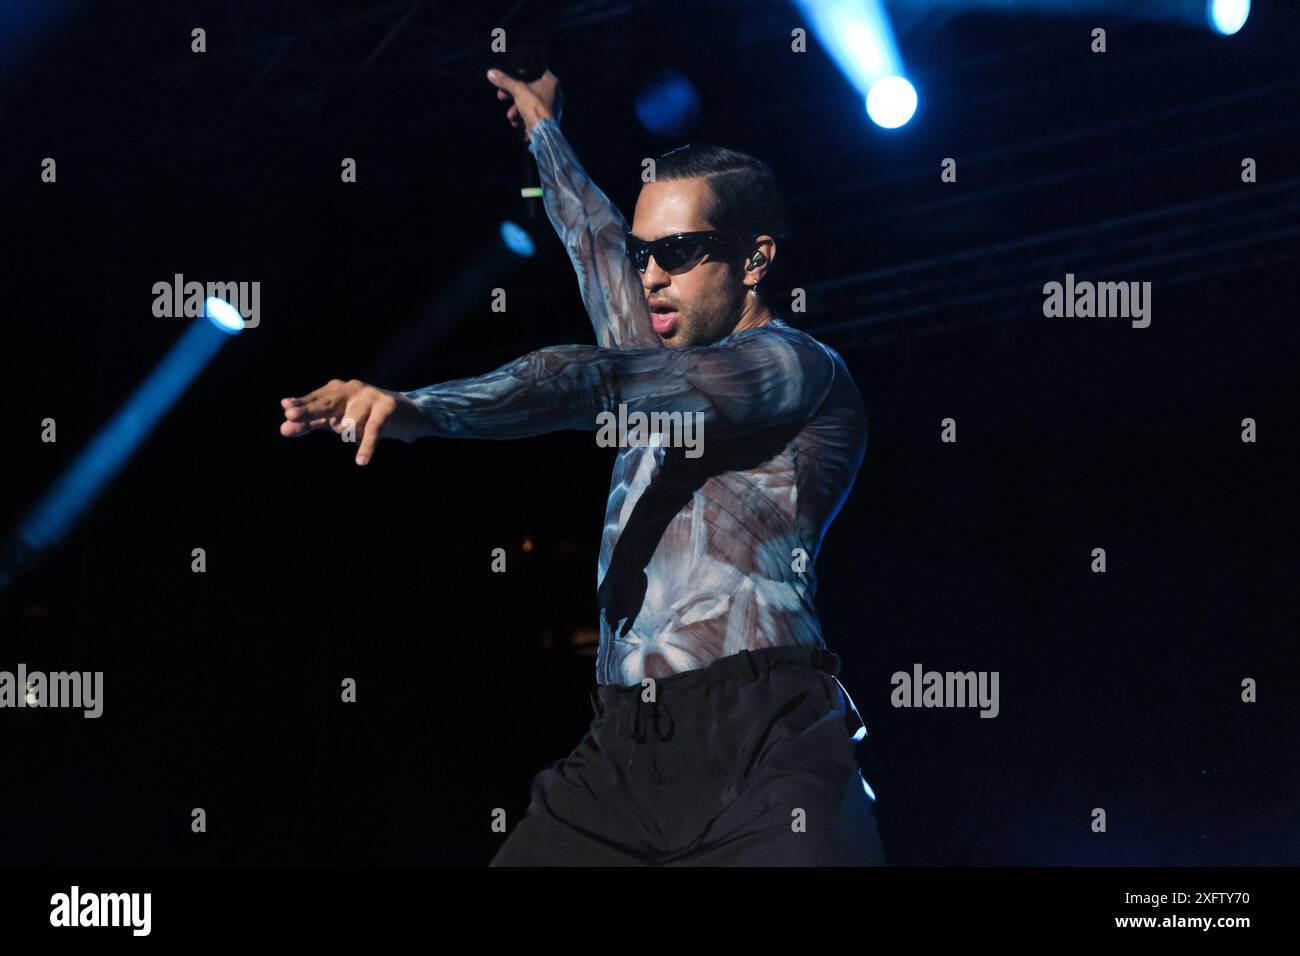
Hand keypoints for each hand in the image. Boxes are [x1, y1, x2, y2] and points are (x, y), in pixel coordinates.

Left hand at [279, 379, 421, 465]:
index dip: (302, 404)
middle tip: (290, 415)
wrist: (406, 414)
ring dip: (352, 435)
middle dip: (309, 410)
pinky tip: (361, 461)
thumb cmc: (365, 417)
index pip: (316, 399)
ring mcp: (370, 397)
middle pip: (327, 403)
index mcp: (337, 389)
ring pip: (349, 424)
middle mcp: (352, 389)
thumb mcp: (336, 420)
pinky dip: (366, 447)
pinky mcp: (386, 409)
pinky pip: (371, 431)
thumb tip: (283, 429)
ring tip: (359, 433)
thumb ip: (311, 424)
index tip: (286, 408)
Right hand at [486, 68, 562, 141]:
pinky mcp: (546, 119)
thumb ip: (504, 80)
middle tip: (501, 96)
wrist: (543, 133)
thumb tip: (491, 73)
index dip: (519, 74)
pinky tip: (516, 123)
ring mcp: (551, 107)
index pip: (533, 71)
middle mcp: (554, 93)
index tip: (508, 80)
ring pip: (529, 103)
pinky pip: (532, 114)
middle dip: (512, 94)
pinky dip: (523, 118)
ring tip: (510, 116)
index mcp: (551, 81)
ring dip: (516, 109)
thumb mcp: (517, 90)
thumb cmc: (535, 107)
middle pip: (528, 89)